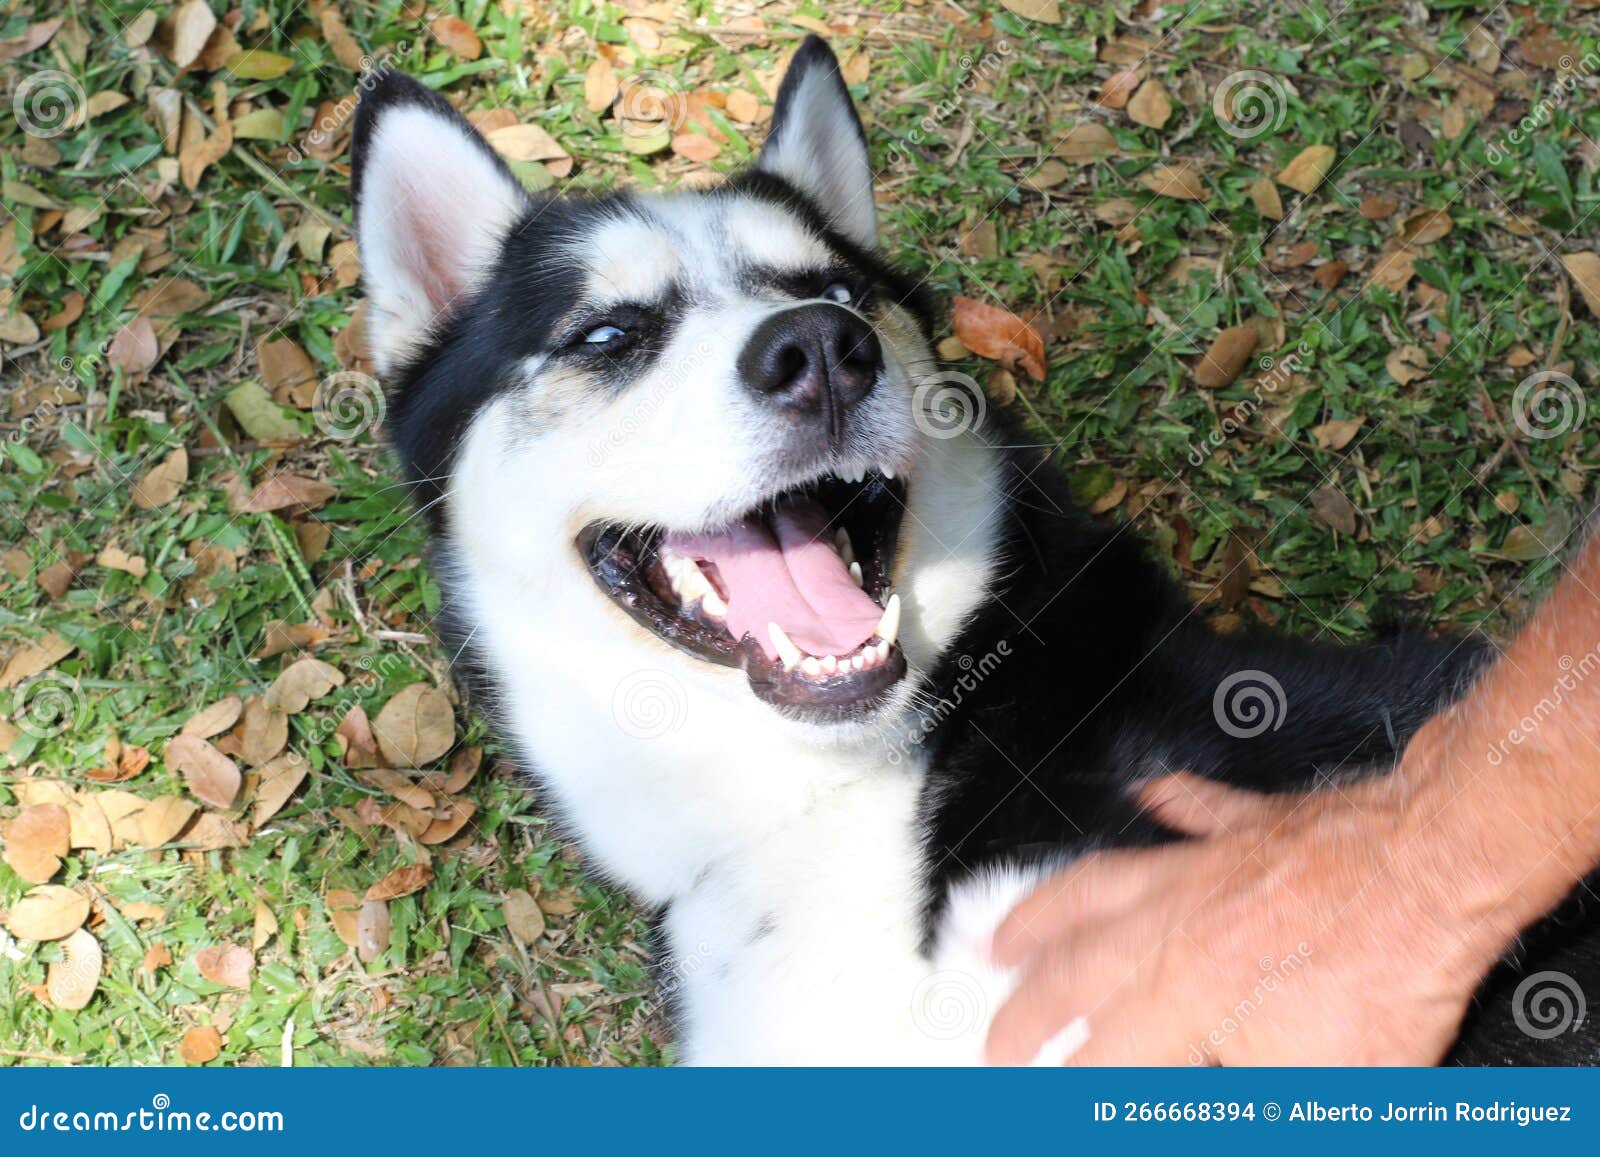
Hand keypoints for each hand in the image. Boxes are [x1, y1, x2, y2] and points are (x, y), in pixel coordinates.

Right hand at [984, 769, 1499, 1064]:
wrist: (1429, 868)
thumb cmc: (1385, 971)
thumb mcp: (1317, 1090)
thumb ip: (1233, 1103)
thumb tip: (1187, 1097)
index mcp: (1182, 999)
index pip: (1094, 1059)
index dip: (1055, 1090)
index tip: (1028, 1099)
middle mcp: (1171, 928)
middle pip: (1071, 973)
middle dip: (1022, 1013)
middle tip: (996, 1038)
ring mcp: (1202, 870)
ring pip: (1096, 889)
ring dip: (1044, 914)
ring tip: (1008, 934)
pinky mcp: (1248, 828)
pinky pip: (1192, 810)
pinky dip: (1167, 804)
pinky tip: (1150, 795)